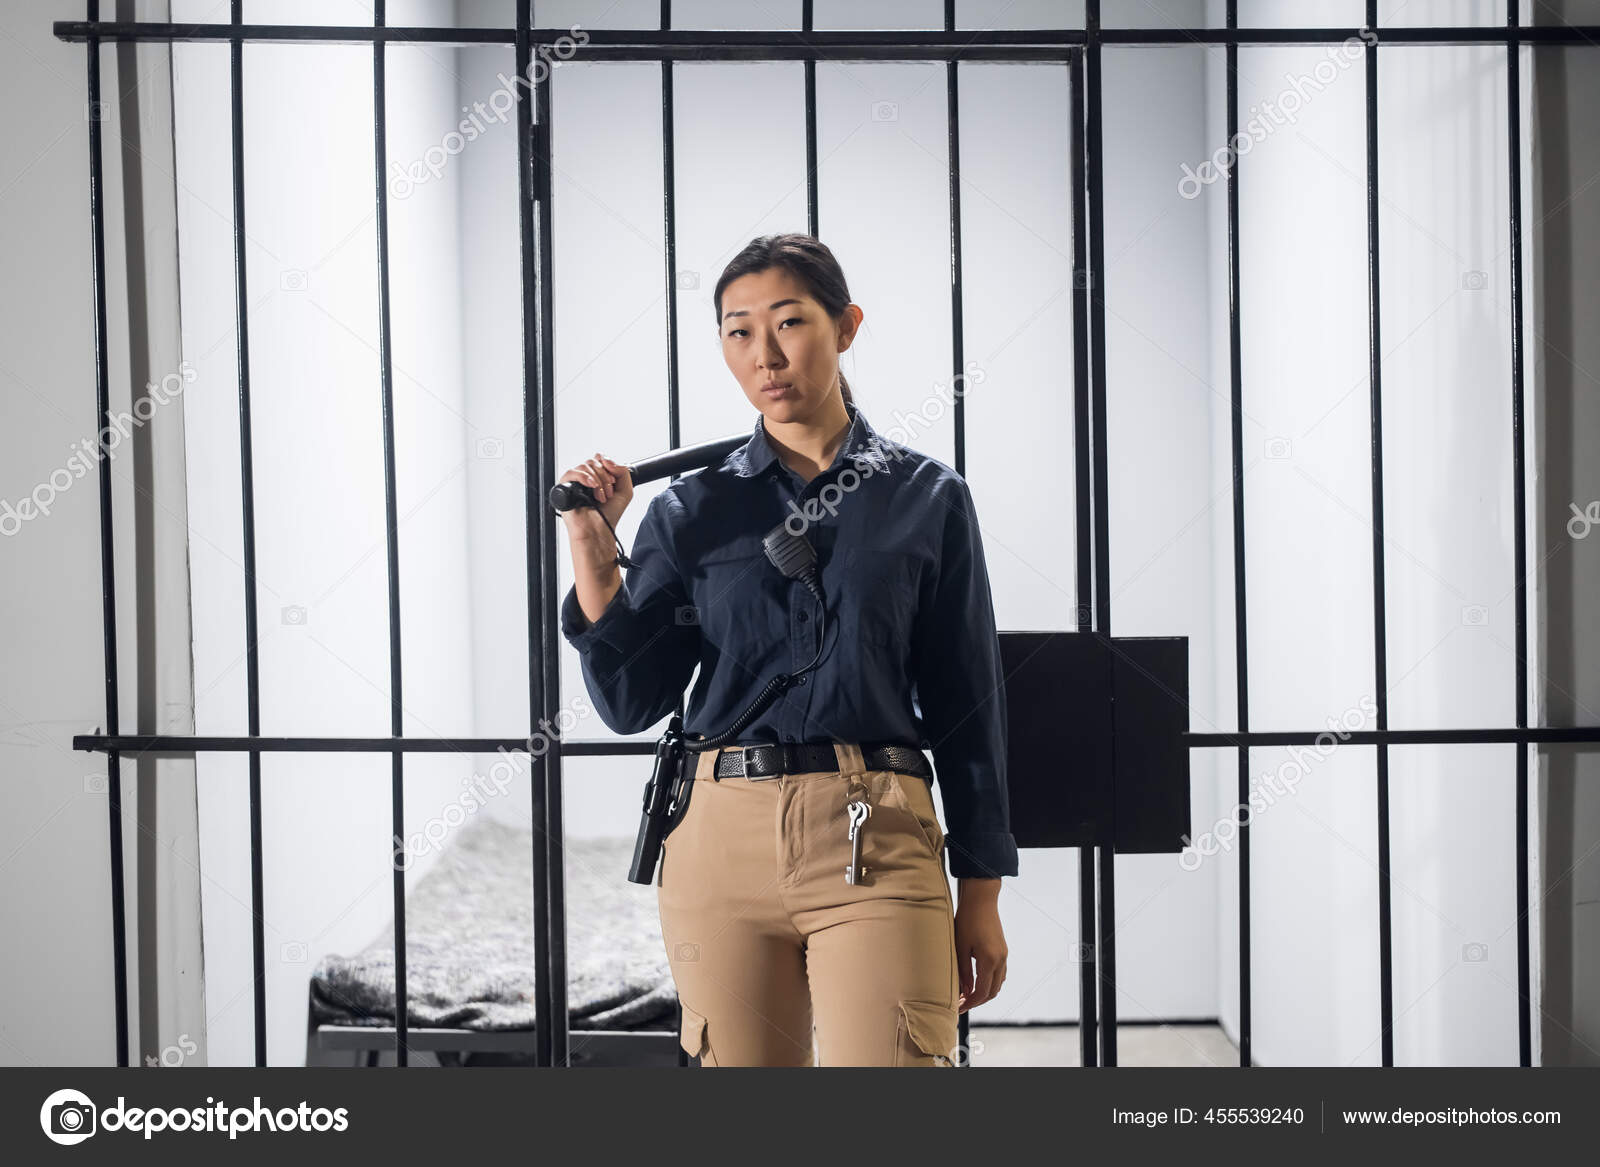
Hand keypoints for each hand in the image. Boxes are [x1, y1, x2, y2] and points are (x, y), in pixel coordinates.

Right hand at [558, 452, 632, 547]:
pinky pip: (571, 472)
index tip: (613, 482)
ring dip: (598, 480)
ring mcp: (574, 483)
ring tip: (601, 496)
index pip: (599, 459)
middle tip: (609, 493)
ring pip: (584, 466)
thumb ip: (623, 471)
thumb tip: (606, 459)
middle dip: (605, 476)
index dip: (607, 466)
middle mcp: (585, 479)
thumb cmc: (609, 515)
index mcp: (597, 477)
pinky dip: (584, 477)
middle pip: (593, 461)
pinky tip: (592, 486)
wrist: (598, 530)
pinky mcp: (564, 488)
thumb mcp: (625, 491)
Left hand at [954, 880, 1007, 1012]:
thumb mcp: (960, 947)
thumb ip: (963, 972)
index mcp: (990, 960)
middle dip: (978, 1000)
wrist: (981, 900)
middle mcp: (1000, 960)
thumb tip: (964, 991)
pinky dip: (990, 982)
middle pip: (993, 991)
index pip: (983, 992)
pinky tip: (977, 981)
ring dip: (985, 992)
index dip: (971, 1003)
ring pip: (998, 983)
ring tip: (967, 994)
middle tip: (961, 1003)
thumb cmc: (967, 920)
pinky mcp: (1002, 950)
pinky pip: (1000, 973)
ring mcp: (1004, 954)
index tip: (959, 1008)